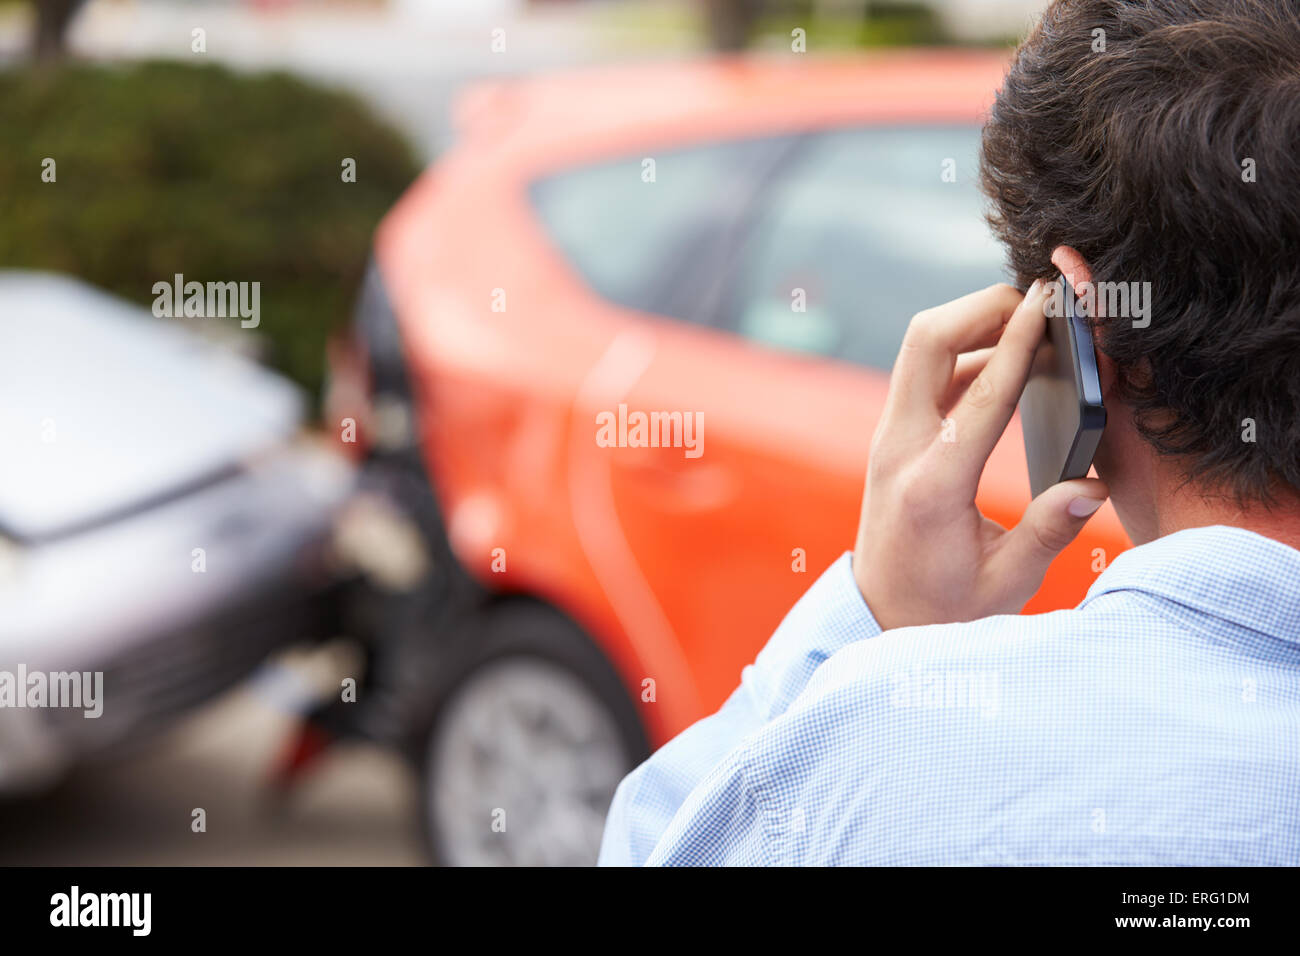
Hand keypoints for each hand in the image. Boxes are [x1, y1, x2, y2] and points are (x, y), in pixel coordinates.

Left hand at [853, 280, 1108, 629]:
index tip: (1049, 302)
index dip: (1019, 341)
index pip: (981, 395)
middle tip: (1038, 305)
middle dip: (982, 307)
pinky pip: (924, 372)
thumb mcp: (1007, 582)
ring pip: (921, 347)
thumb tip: (1093, 486)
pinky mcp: (894, 435)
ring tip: (1031, 325)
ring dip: (971, 322)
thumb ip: (1049, 531)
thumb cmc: (946, 606)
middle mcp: (900, 449)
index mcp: (933, 486)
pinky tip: (1008, 362)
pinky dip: (964, 351)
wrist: (880, 615)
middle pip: (927, 340)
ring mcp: (890, 438)